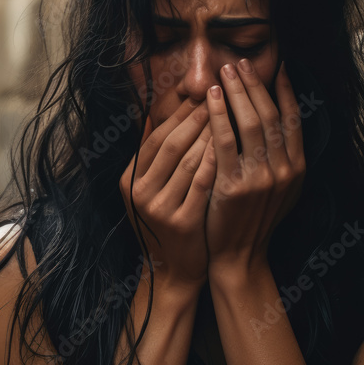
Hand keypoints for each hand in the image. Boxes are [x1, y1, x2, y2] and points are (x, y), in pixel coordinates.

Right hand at [118, 98, 217, 289]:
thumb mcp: (147, 189)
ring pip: (189, 159)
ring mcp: (159, 208)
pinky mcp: (182, 222)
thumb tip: (149, 113)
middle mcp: (140, 193)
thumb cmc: (166, 222)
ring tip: (230, 114)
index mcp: (130, 180)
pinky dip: (217, 160)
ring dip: (211, 133)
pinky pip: (203, 182)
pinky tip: (233, 146)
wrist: (173, 270)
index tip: (201, 94)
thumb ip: (148, 154)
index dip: (180, 114)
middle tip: (220, 95)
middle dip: (198, 116)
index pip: (156, 137)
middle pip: (172, 143)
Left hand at [204, 59, 305, 277]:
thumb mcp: (279, 189)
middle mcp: (284, 170)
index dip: (285, 91)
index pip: (294, 119)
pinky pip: (224, 141)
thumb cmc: (253, 218)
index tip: (277, 67)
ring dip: (237, 93)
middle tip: (240, 63)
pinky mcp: (233, 184)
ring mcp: (260, 178)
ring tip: (225, 72)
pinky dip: (217, 115)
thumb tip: (277, 118)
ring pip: (250, 123)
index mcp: (298, 169)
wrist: (238, 256)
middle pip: (270, 115)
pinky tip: (210, 98)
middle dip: (254, 85)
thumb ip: (281, 157)